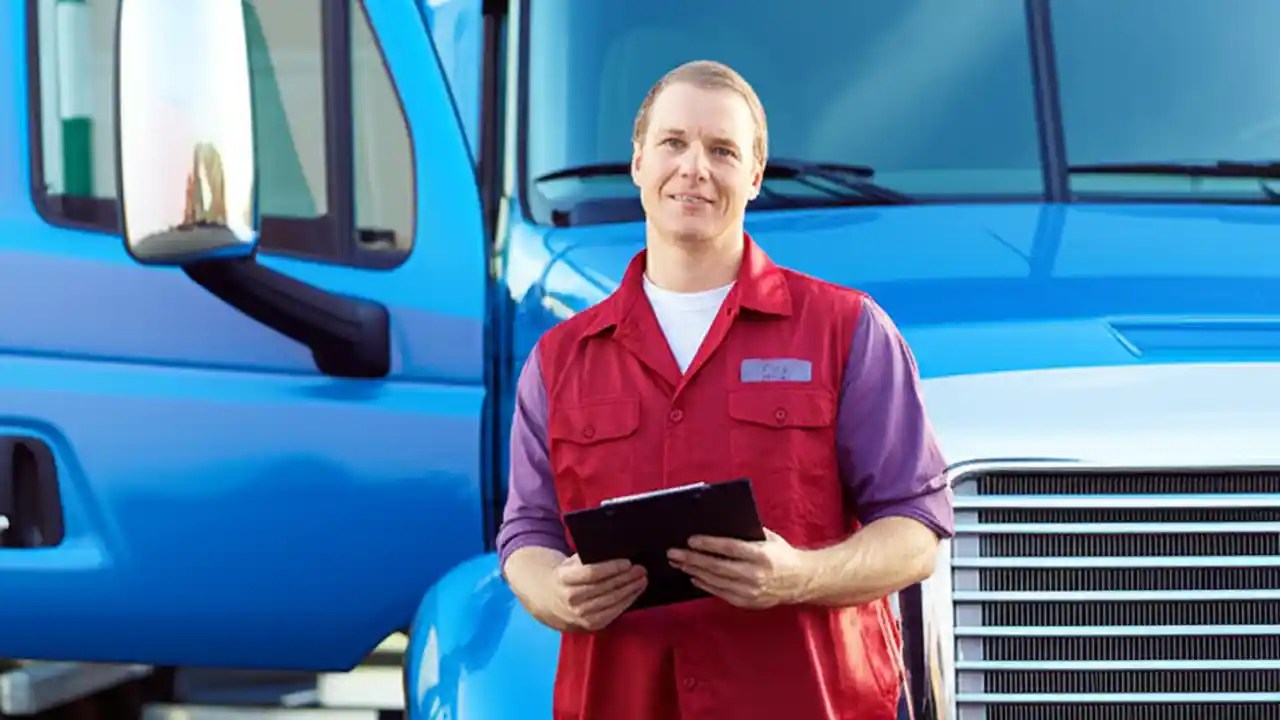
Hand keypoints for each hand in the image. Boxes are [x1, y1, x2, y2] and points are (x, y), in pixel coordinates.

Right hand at [540, 554, 647, 631]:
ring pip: (611, 601)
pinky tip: (635, 592)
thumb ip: (587, 559)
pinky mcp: (590, 625)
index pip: (591, 573)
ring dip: (630, 590)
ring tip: (642, 579)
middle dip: (626, 578)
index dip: (611, 568)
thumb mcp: (571, 563)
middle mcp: (570, 598)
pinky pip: (613, 612)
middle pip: (605, 587)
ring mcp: (580, 614)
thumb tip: (615, 552)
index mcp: (564, 578)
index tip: (627, 562)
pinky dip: (627, 602)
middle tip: (641, 569)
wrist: (552, 600)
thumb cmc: (568, 576)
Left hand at [667, 528, 810, 609]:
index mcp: (761, 554)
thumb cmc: (781, 554)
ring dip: (693, 571)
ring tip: (678, 563)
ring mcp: (750, 591)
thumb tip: (718, 524)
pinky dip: (705, 585)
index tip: (690, 540)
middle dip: (692, 559)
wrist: (800, 581)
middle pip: (716, 566)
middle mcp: (754, 575)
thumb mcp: (768, 537)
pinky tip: (693, 576)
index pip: (729, 548)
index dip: (708, 544)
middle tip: (673, 553)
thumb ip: (746, 532)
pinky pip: (720, 593)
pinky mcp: (747, 602)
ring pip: (715, 581)